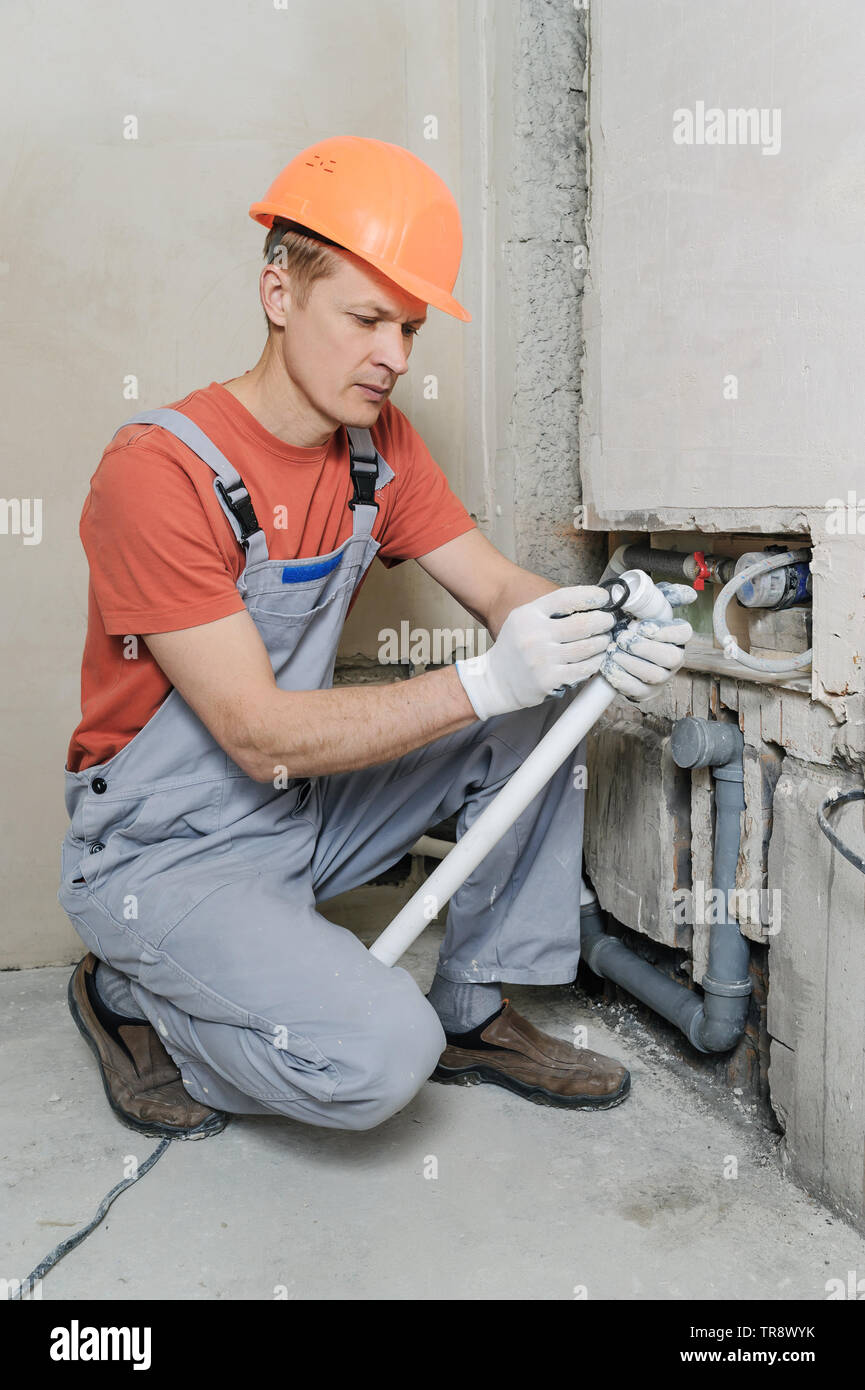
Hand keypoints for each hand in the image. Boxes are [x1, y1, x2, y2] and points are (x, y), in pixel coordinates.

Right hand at [455, 585, 615, 719]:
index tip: (604, 598)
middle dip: (603, 621)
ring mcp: (542, 658)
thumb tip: (588, 604)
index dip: (590, 596)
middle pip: (583, 623)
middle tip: (608, 621)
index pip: (566, 598)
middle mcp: (534, 635)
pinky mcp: (549, 679)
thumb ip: (550, 611)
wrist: (495, 681)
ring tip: (604, 640)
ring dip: (603, 642)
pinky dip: (595, 662)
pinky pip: (583, 669)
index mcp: (528, 615)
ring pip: (587, 647)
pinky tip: (596, 658)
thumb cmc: (514, 648)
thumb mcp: (523, 620)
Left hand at [600, 582, 696, 702]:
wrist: (618, 649)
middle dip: (644, 648)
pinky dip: (620, 677)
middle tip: (622, 639)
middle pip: (671, 657)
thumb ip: (667, 596)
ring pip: (654, 675)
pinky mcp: (646, 692)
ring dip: (630, 662)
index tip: (642, 626)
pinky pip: (636, 689)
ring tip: (612, 651)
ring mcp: (662, 678)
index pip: (683, 633)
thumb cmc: (635, 625)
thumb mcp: (650, 606)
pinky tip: (608, 665)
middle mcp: (674, 659)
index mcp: (678, 637)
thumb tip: (690, 595)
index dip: (663, 631)